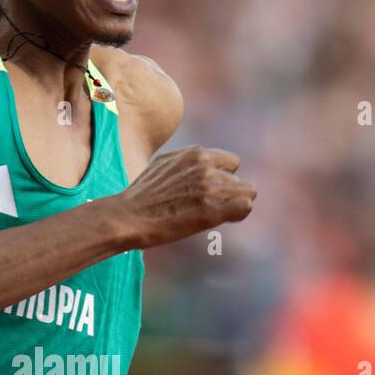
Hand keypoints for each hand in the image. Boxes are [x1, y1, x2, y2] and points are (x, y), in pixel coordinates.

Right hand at [119, 145, 256, 249]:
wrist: (128, 217)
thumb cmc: (142, 195)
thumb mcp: (164, 163)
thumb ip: (187, 160)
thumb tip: (202, 158)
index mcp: (196, 154)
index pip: (232, 163)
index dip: (224, 179)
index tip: (212, 193)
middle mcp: (206, 167)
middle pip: (238, 181)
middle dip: (226, 194)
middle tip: (204, 208)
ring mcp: (210, 189)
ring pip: (246, 193)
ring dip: (230, 206)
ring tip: (205, 215)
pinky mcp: (211, 211)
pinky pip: (245, 206)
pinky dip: (238, 214)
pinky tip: (224, 220)